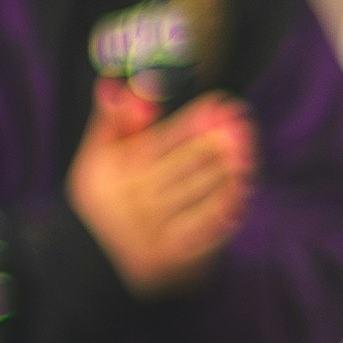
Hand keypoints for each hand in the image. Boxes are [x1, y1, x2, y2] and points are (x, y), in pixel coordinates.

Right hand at [68, 83, 254, 289]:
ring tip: (248, 154)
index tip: (220, 103)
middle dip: (216, 143)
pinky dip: (225, 212)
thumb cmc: (103, 197)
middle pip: (185, 166)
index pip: (161, 141)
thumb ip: (112, 120)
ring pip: (199, 196)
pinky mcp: (174, 257)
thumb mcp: (96, 158)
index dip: (193, 121)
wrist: (93, 259)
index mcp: (119, 173)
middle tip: (243, 126)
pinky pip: (204, 232)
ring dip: (227, 174)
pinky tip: (242, 194)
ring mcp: (156, 231)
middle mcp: (137, 202)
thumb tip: (118, 84)